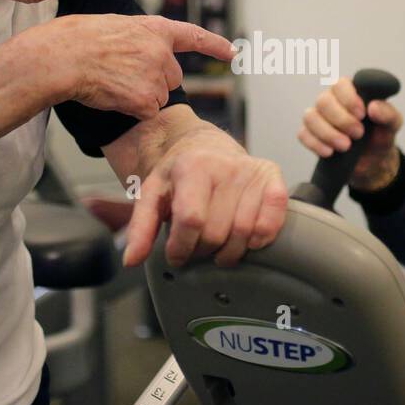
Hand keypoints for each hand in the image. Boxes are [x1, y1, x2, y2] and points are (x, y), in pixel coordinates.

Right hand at [22, 15, 234, 119]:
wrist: (64, 56)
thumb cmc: (79, 40)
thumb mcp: (117, 26)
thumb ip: (139, 39)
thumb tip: (142, 54)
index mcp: (155, 29)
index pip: (194, 36)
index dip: (214, 45)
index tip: (232, 51)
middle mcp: (161, 51)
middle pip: (172, 79)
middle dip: (153, 82)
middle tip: (122, 74)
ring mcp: (156, 75)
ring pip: (159, 98)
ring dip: (140, 96)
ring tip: (113, 81)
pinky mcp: (147, 99)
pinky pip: (146, 112)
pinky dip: (131, 109)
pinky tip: (113, 94)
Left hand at [123, 130, 289, 267]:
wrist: (204, 145)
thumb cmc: (178, 174)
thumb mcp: (152, 194)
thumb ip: (141, 227)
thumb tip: (131, 259)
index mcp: (192, 166)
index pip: (191, 221)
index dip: (181, 248)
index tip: (175, 255)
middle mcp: (225, 166)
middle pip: (217, 233)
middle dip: (202, 251)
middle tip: (196, 247)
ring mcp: (251, 171)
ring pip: (244, 233)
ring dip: (229, 252)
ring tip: (217, 247)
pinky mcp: (271, 177)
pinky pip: (273, 219)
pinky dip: (261, 237)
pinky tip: (247, 239)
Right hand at [297, 76, 403, 189]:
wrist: (373, 161)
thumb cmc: (381, 135)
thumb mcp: (392, 124)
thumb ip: (388, 114)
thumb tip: (373, 106)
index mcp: (350, 91)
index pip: (340, 84)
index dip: (349, 99)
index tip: (362, 115)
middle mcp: (331, 100)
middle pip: (323, 101)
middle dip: (341, 120)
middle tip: (358, 134)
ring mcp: (318, 117)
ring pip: (310, 117)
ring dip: (327, 133)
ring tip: (345, 146)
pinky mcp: (311, 134)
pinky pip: (304, 134)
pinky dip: (316, 144)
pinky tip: (330, 152)